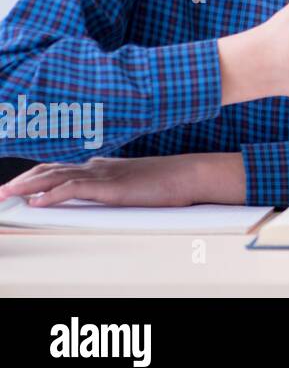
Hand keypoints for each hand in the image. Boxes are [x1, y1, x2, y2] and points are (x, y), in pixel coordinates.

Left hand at [0, 153, 245, 206]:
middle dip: (22, 181)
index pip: (59, 168)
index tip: (15, 186)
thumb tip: (100, 195)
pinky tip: (36, 201)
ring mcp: (104, 175)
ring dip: (26, 187)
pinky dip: (51, 195)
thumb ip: (113, 187)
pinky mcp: (111, 187)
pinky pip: (74, 189)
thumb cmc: (170, 181)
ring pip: (55, 177)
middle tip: (2, 193)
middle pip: (50, 170)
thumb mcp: (135, 183)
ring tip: (7, 195)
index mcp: (103, 166)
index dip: (34, 176)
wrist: (190, 174)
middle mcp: (98, 166)